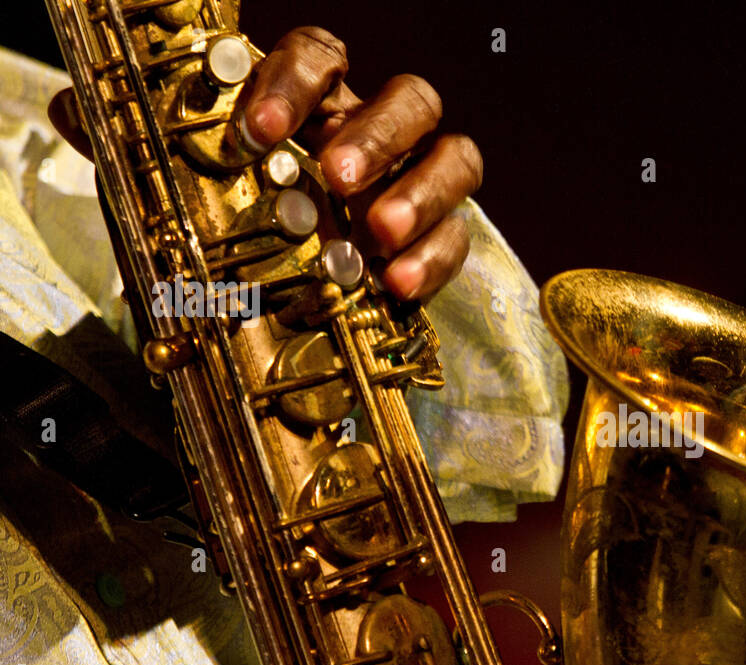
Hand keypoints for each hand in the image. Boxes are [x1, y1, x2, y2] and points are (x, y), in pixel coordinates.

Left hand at [49, 26, 482, 300]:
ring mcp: (415, 187)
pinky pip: (458, 239)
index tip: (258, 131)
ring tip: (376, 234)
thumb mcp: (184, 197)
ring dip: (420, 191)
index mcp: (317, 106)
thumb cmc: (237, 236)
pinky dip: (432, 258)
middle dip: (374, 132)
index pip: (325, 58)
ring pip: (456, 157)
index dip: (296, 83)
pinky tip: (396, 285)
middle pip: (410, 99)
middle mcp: (376, 135)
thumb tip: (72, 108)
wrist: (275, 312)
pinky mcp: (438, 243)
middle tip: (336, 177)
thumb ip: (143, 154)